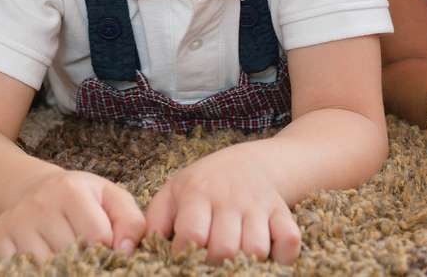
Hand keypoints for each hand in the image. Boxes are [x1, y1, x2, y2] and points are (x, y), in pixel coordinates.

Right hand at [0, 169, 144, 260]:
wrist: (33, 188)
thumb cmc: (81, 198)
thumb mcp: (111, 198)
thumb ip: (131, 222)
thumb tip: (125, 251)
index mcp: (71, 190)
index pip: (97, 238)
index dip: (107, 250)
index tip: (107, 248)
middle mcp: (40, 204)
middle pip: (71, 254)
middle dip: (85, 262)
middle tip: (86, 255)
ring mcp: (17, 222)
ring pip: (46, 266)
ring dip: (62, 268)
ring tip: (68, 257)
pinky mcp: (0, 238)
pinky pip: (21, 270)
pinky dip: (37, 270)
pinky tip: (47, 262)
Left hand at [144, 147, 300, 263]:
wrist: (253, 162)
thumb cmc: (205, 184)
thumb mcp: (174, 192)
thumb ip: (154, 220)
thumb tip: (136, 249)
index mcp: (197, 193)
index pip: (191, 235)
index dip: (185, 255)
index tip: (183, 259)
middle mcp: (229, 199)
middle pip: (224, 248)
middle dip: (215, 264)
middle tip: (210, 262)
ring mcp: (258, 205)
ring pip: (256, 249)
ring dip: (246, 262)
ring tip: (236, 259)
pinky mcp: (282, 212)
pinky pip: (290, 240)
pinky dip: (283, 255)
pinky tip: (268, 256)